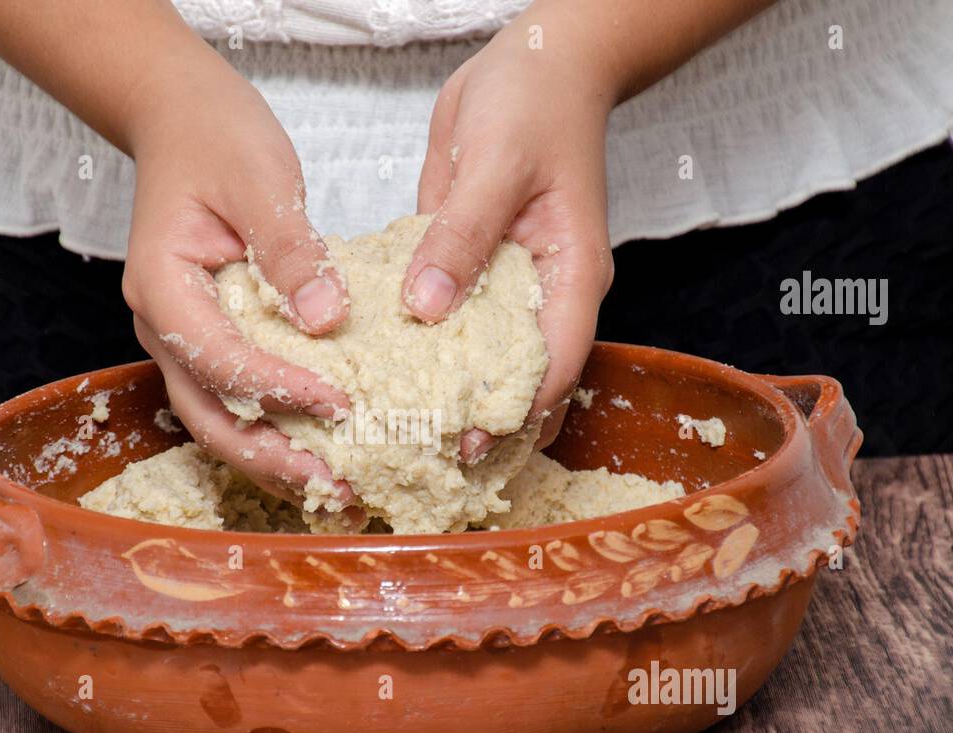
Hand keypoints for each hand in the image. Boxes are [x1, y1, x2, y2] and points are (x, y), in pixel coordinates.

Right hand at [121, 45, 361, 512]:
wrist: (179, 118)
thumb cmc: (213, 137)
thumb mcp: (260, 179)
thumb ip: (291, 249)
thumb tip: (327, 318)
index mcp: (163, 286)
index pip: (218, 357)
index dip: (277, 389)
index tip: (338, 406)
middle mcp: (162, 325)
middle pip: (208, 414)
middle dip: (269, 457)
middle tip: (333, 485)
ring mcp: (182, 338)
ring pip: (218, 419)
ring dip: (272, 458)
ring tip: (333, 488)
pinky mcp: (209, 340)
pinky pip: (236, 398)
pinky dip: (274, 429)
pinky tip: (318, 449)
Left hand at [406, 2, 616, 460]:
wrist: (534, 60)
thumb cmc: (536, 102)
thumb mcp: (497, 165)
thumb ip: (461, 236)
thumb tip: (426, 308)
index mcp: (571, 275)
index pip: (556, 362)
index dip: (517, 409)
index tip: (469, 441)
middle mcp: (541, 289)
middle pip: (521, 374)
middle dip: (482, 416)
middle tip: (424, 453)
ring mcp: (504, 281)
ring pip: (481, 353)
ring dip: (448, 388)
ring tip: (398, 427)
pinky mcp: (468, 264)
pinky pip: (447, 317)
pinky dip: (422, 345)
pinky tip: (380, 368)